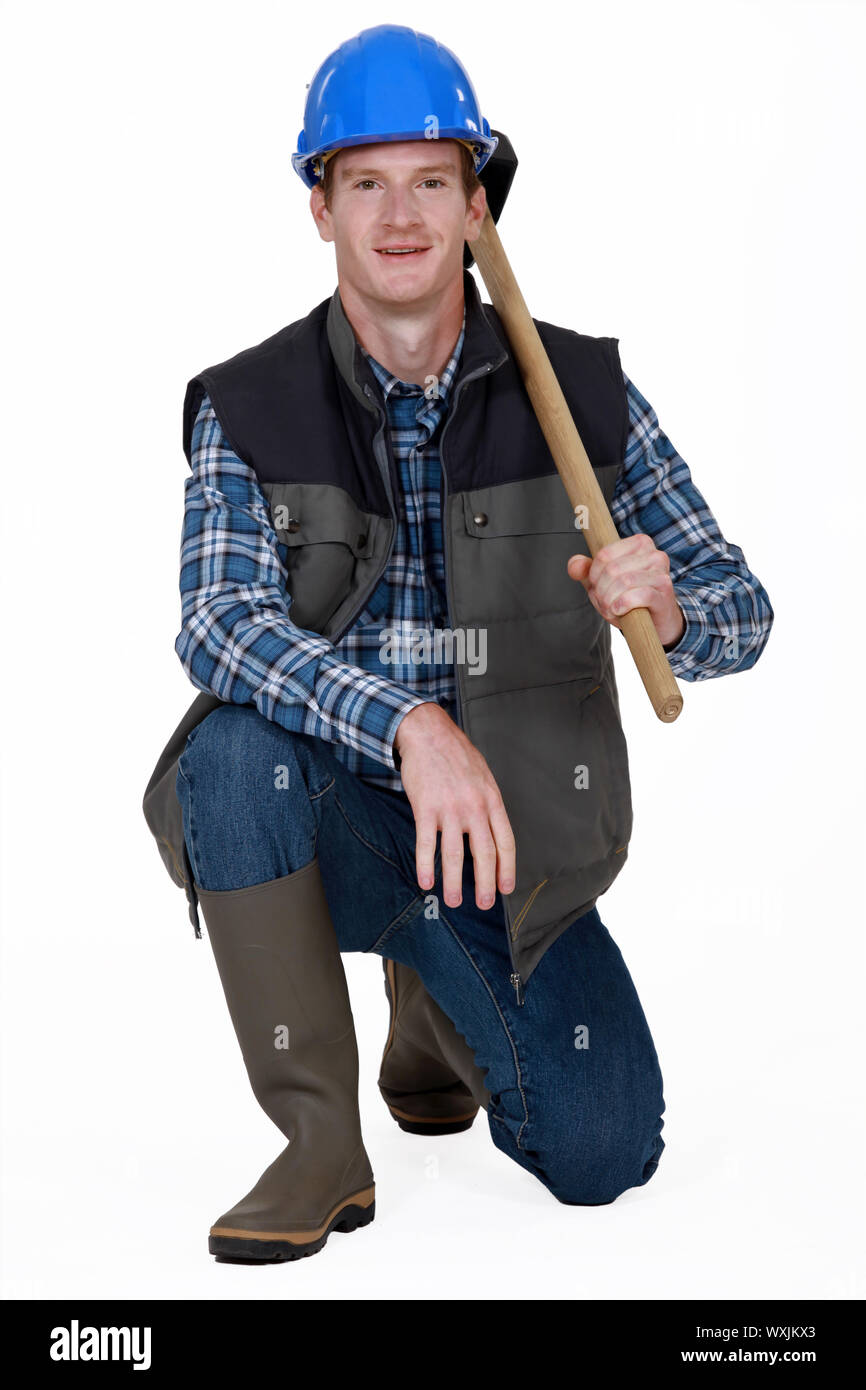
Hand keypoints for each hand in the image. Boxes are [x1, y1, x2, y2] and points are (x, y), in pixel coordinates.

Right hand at [394, 703, 515, 910]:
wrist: (428, 732)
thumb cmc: (456, 755)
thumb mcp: (483, 776)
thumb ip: (488, 803)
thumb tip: (492, 830)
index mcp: (492, 800)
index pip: (505, 841)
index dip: (507, 868)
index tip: (506, 887)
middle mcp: (474, 807)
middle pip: (485, 853)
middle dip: (487, 883)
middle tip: (485, 904)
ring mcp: (450, 808)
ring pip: (455, 854)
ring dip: (455, 882)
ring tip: (454, 901)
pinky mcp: (425, 808)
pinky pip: (427, 843)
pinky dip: (426, 865)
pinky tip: (426, 881)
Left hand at [567, 533, 684, 648]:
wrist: (657, 621)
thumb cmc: (630, 598)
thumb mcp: (604, 582)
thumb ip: (585, 571)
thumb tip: (574, 566)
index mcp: (640, 543)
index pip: (604, 554)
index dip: (593, 575)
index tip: (596, 587)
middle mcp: (654, 554)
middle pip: (612, 569)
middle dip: (601, 591)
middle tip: (603, 603)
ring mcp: (662, 572)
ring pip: (624, 581)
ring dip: (610, 601)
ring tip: (611, 610)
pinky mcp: (665, 592)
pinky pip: (639, 595)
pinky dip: (622, 606)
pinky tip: (619, 612)